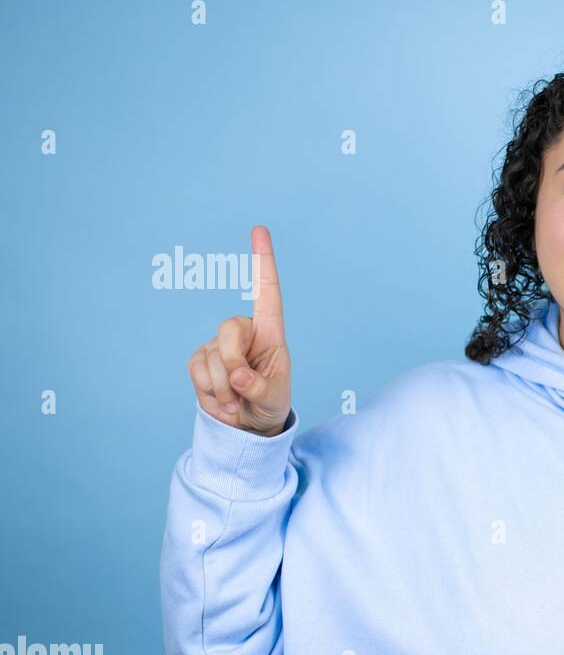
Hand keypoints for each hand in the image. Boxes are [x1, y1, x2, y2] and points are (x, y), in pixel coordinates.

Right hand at [187, 225, 291, 436]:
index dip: (263, 261)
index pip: (267, 292)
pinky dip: (209, 391)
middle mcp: (244, 332)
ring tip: (237, 400)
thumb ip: (259, 388)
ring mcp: (218, 344)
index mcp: (270, 333)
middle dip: (232, 362)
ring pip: (211, 357)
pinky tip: (221, 399)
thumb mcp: (274, 399)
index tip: (260, 229)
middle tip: (241, 388)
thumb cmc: (270, 403)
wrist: (248, 424)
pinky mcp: (199, 359)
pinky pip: (197, 370)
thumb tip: (238, 376)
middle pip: (228, 328)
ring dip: (223, 387)